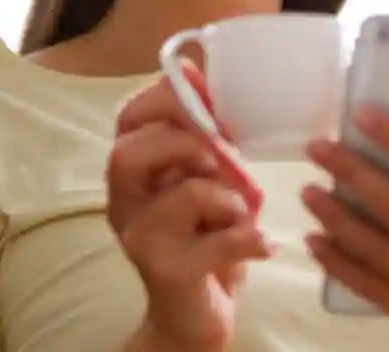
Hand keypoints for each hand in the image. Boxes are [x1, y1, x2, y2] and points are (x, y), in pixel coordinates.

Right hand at [109, 64, 273, 351]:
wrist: (193, 315)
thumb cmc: (204, 236)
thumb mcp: (205, 179)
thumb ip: (204, 139)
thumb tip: (202, 73)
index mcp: (133, 174)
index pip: (126, 120)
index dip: (163, 99)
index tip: (202, 96)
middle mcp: (125, 204)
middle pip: (128, 154)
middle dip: (186, 142)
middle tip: (223, 156)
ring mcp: (142, 240)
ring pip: (184, 195)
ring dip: (228, 195)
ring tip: (242, 211)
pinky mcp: (170, 273)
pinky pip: (217, 242)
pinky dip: (250, 237)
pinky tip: (263, 243)